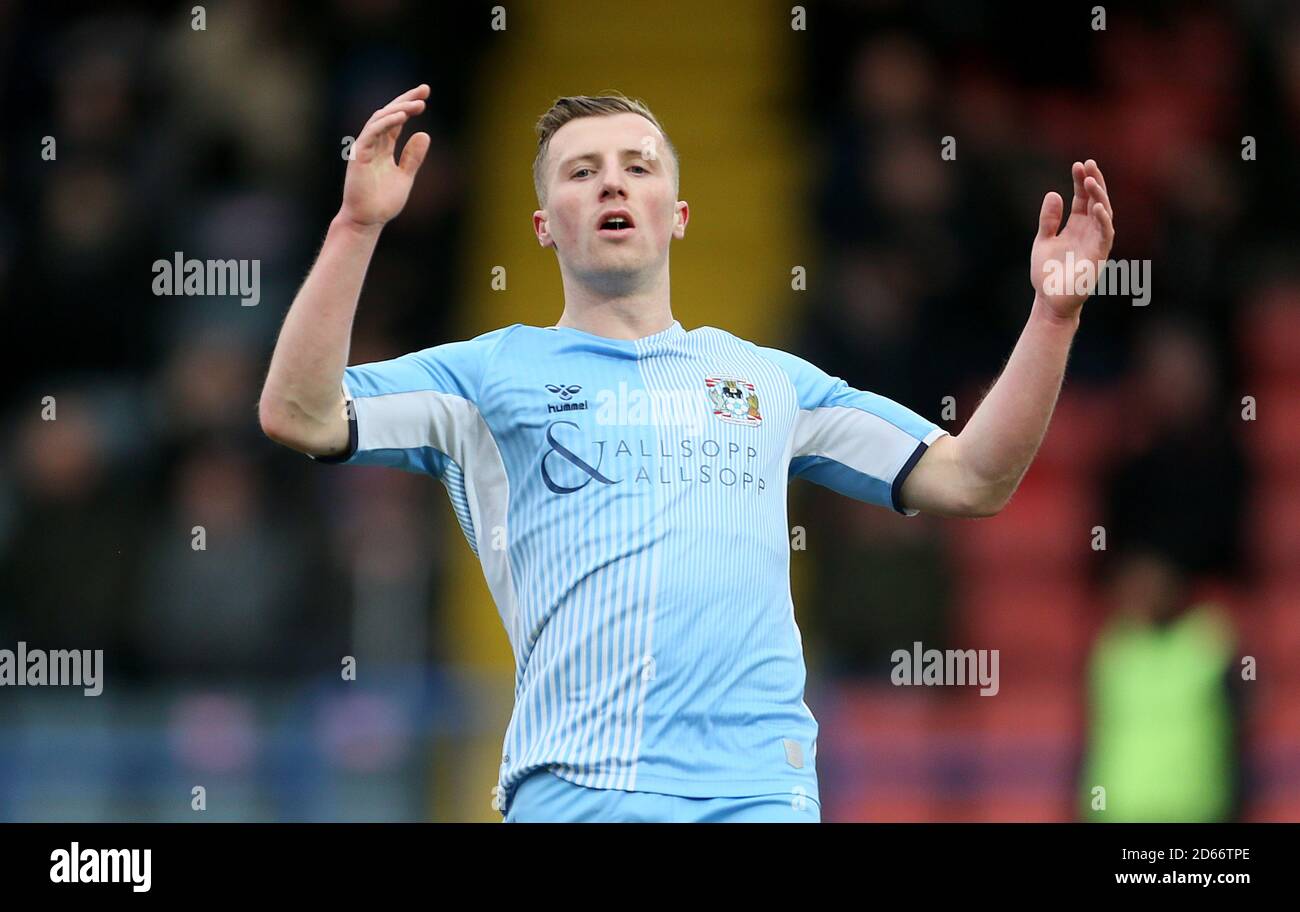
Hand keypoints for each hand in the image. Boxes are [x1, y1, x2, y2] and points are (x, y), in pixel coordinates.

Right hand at [338, 84, 431, 228]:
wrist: (368, 220)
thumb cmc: (383, 202)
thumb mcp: (405, 176)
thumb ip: (413, 157)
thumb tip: (425, 134)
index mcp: (384, 148)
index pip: (397, 120)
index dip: (409, 106)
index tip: (425, 94)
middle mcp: (373, 144)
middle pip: (389, 114)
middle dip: (406, 100)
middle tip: (424, 89)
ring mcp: (365, 148)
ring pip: (379, 120)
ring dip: (398, 109)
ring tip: (417, 104)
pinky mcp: (359, 155)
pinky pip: (371, 133)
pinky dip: (386, 123)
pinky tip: (401, 116)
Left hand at [1030, 159, 1114, 320]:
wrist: (1049, 300)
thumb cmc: (1047, 274)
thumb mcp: (1043, 241)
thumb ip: (1049, 219)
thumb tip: (1054, 193)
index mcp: (1076, 226)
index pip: (1083, 198)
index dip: (1081, 181)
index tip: (1078, 164)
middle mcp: (1089, 231)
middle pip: (1096, 200)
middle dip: (1094, 182)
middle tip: (1088, 164)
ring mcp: (1096, 242)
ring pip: (1104, 213)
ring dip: (1099, 196)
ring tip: (1091, 180)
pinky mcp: (1099, 256)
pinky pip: (1105, 234)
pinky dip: (1102, 219)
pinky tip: (1096, 206)